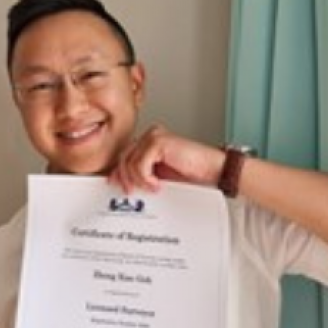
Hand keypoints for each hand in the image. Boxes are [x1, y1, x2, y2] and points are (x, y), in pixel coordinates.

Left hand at [109, 124, 228, 195]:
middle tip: (132, 192)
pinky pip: (140, 164)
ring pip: (129, 162)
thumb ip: (138, 174)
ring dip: (138, 180)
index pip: (124, 156)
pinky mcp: (159, 141)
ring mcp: (154, 136)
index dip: (118, 173)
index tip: (117, 187)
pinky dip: (146, 178)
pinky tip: (158, 183)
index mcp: (148, 143)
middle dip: (125, 178)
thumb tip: (116, 179)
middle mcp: (150, 136)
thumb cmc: (189, 174)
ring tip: (153, 187)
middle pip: (123, 158)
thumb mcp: (157, 177)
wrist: (211, 172)